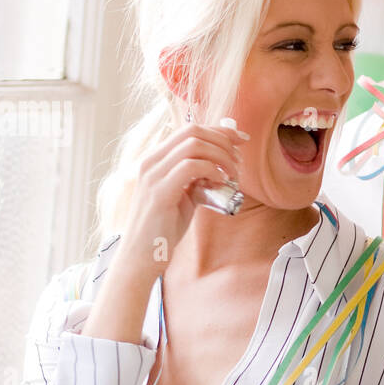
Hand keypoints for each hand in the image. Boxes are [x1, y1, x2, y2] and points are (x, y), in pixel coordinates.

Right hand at [114, 120, 249, 281]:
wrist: (142, 256)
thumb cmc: (163, 228)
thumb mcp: (182, 195)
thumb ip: (195, 178)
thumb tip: (220, 166)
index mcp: (156, 158)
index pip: (190, 129)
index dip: (220, 130)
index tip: (242, 140)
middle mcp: (151, 161)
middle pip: (193, 131)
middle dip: (223, 142)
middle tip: (238, 162)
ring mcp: (153, 175)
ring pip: (194, 145)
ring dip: (221, 156)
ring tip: (231, 175)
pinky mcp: (159, 193)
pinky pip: (190, 167)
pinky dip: (212, 171)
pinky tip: (219, 184)